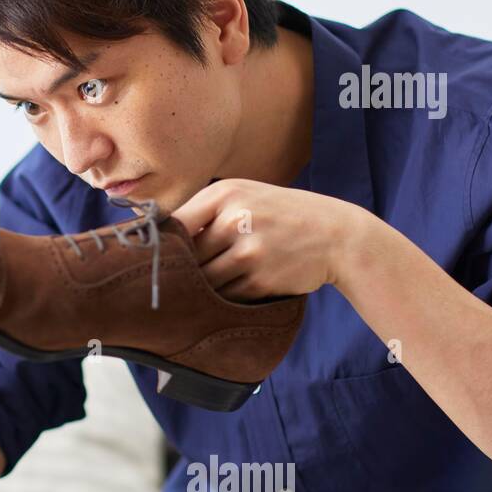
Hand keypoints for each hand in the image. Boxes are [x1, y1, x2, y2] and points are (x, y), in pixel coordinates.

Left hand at [168, 178, 367, 300]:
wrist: (338, 236)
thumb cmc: (283, 215)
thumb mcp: (247, 196)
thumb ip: (207, 212)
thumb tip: (157, 237)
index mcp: (225, 193)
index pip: (174, 222)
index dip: (161, 243)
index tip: (153, 256)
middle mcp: (234, 219)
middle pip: (185, 255)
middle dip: (181, 269)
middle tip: (177, 278)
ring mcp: (247, 251)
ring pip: (202, 279)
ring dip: (201, 287)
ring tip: (208, 284)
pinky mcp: (258, 280)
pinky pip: (223, 296)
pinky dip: (222, 298)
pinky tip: (234, 289)